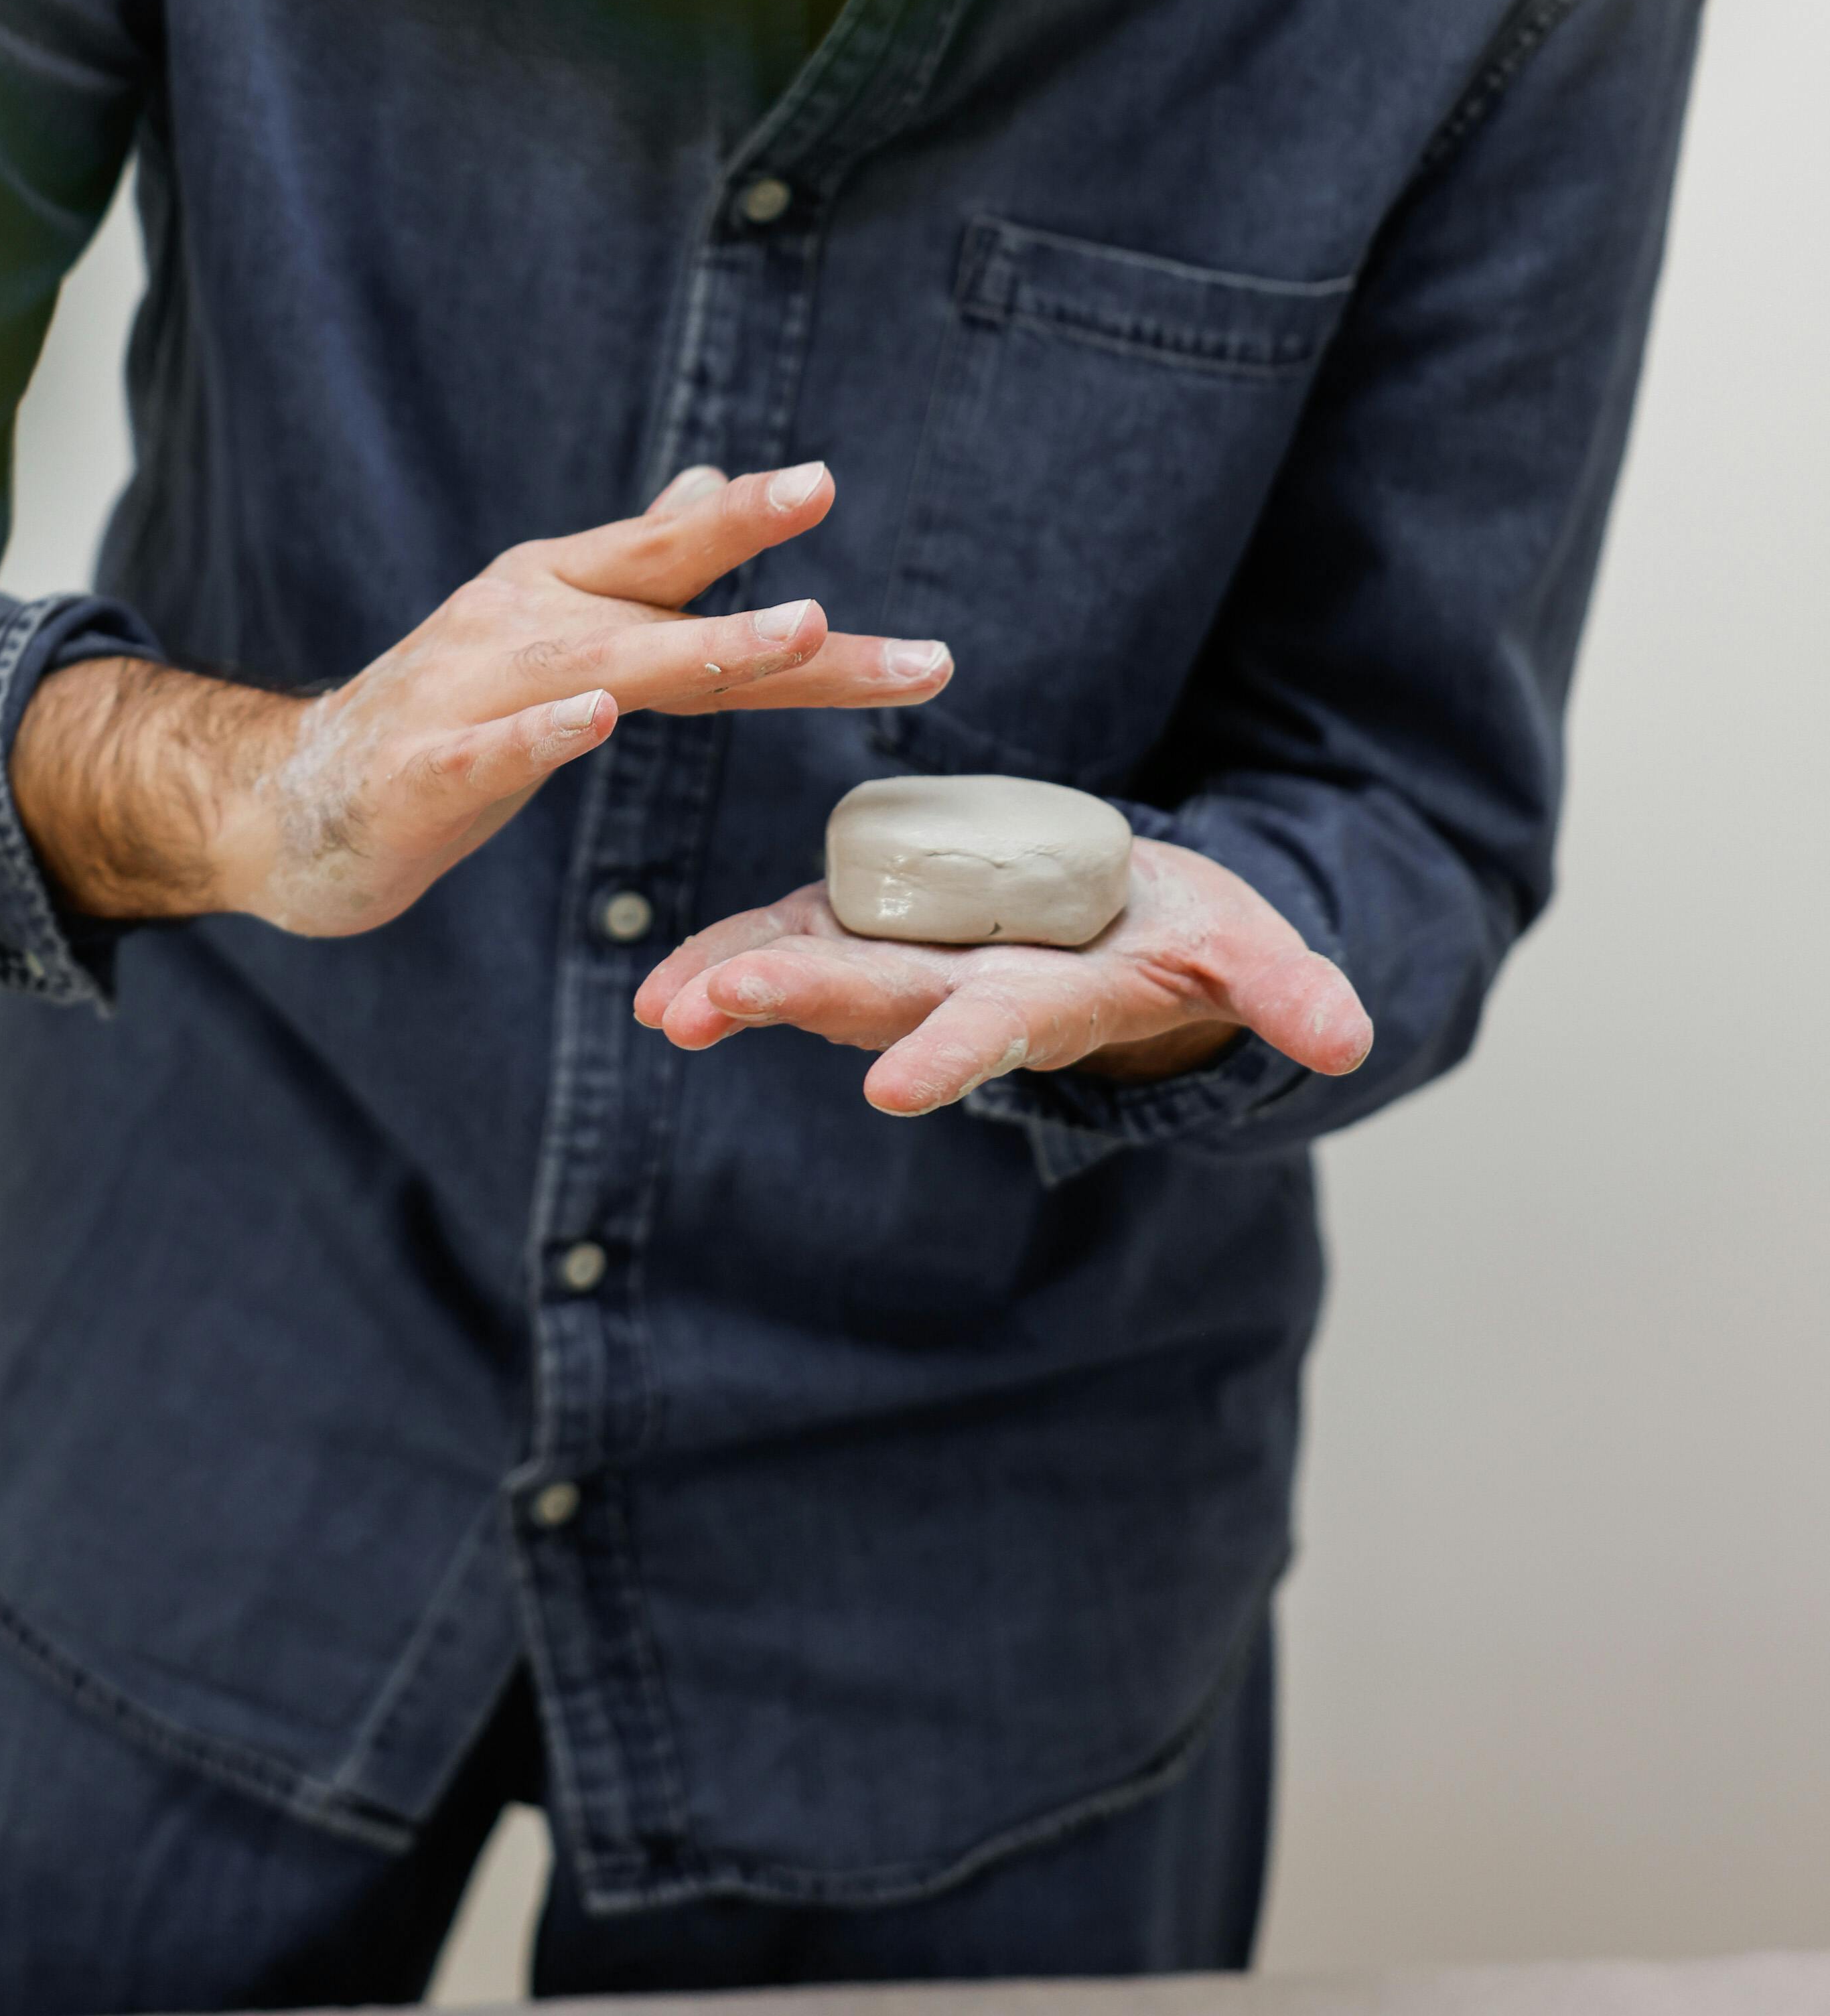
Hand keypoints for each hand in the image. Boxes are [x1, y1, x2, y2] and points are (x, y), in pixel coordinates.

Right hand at [10, 459, 951, 939]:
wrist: (287, 802)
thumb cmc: (438, 720)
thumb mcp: (545, 632)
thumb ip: (635, 569)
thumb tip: (709, 486)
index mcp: (553, 591)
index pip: (670, 556)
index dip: (744, 519)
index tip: (823, 482)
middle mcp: (517, 624)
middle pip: (657, 602)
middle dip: (757, 589)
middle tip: (845, 585)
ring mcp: (466, 694)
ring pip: (597, 668)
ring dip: (700, 648)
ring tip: (795, 631)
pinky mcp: (420, 773)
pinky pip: (491, 752)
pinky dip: (542, 734)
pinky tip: (594, 719)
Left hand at [633, 834, 1370, 1115]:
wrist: (1129, 930)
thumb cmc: (1188, 942)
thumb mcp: (1250, 955)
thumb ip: (1286, 993)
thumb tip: (1352, 1041)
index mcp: (1048, 1002)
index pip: (994, 1032)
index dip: (948, 1056)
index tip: (896, 1090)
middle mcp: (964, 998)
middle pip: (879, 1002)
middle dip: (804, 1000)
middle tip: (722, 1005)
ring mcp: (910, 966)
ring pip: (818, 976)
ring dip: (741, 989)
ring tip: (667, 1006)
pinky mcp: (874, 925)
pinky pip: (793, 936)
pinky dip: (732, 956)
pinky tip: (664, 989)